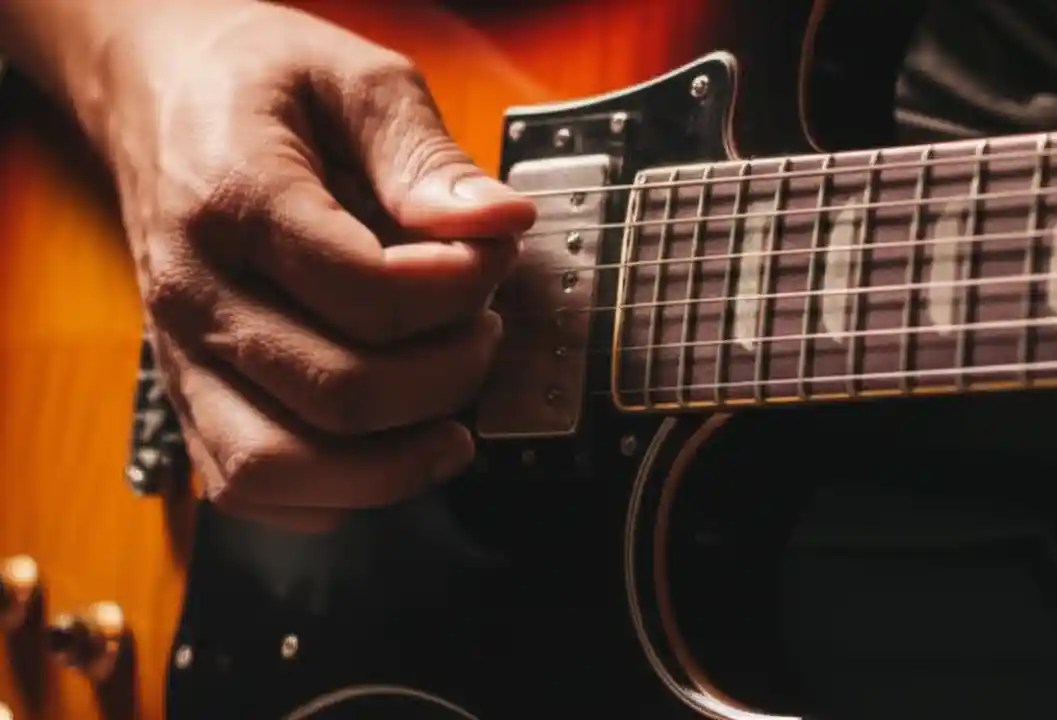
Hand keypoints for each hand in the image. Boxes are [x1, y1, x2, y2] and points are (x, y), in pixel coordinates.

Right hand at [96, 1, 535, 530]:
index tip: (496, 258)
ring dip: (394, 464)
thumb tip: (503, 223)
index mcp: (236, 201)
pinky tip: (386, 452)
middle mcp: (198, 294)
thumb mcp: (356, 80)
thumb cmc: (261, 86)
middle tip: (485, 331)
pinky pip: (249, 491)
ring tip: (454, 425)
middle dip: (448, 375)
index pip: (371, 293)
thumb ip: (428, 158)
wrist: (161, 97)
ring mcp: (184, 357)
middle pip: (341, 392)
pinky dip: (331, 496)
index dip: (462, 290)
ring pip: (282, 468)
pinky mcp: (189, 397)